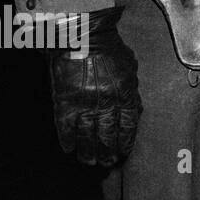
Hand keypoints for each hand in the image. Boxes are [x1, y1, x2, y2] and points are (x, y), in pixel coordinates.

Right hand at [48, 7, 140, 166]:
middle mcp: (105, 101)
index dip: (125, 140)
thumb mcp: (130, 68)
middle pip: (107, 134)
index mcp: (125, 93)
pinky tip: (69, 149)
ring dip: (88, 151)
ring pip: (86, 135)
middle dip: (108, 150)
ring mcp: (84, 103)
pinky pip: (65, 127)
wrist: (81, 36)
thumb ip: (132, 90)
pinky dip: (67, 139)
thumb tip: (135, 111)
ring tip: (89, 161)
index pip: (128, 124)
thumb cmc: (109, 49)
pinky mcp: (64, 102)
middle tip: (107, 162)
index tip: (124, 151)